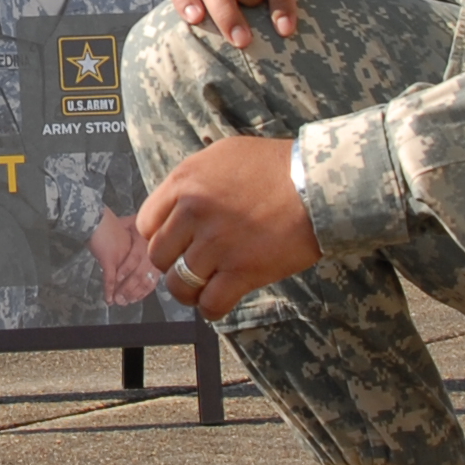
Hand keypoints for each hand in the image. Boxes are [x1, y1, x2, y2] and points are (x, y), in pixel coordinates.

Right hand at [90, 206, 160, 304]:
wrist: (94, 217)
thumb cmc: (108, 222)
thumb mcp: (128, 232)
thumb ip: (133, 245)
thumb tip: (134, 257)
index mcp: (147, 245)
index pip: (152, 271)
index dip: (146, 287)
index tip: (138, 296)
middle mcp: (141, 251)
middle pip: (142, 278)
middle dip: (134, 293)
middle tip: (127, 302)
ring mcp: (125, 255)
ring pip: (128, 281)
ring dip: (122, 293)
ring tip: (118, 301)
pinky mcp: (109, 259)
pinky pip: (110, 279)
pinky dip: (109, 291)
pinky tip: (108, 299)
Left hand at [136, 133, 318, 320]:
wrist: (318, 183)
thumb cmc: (275, 166)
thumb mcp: (223, 155)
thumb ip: (193, 180)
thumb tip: (176, 205)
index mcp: (184, 182)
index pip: (146, 224)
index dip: (160, 238)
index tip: (176, 244)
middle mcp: (193, 212)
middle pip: (159, 256)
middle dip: (173, 264)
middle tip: (192, 266)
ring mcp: (216, 243)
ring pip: (180, 284)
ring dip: (190, 290)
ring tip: (205, 287)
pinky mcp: (242, 270)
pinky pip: (210, 303)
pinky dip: (211, 308)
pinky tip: (220, 302)